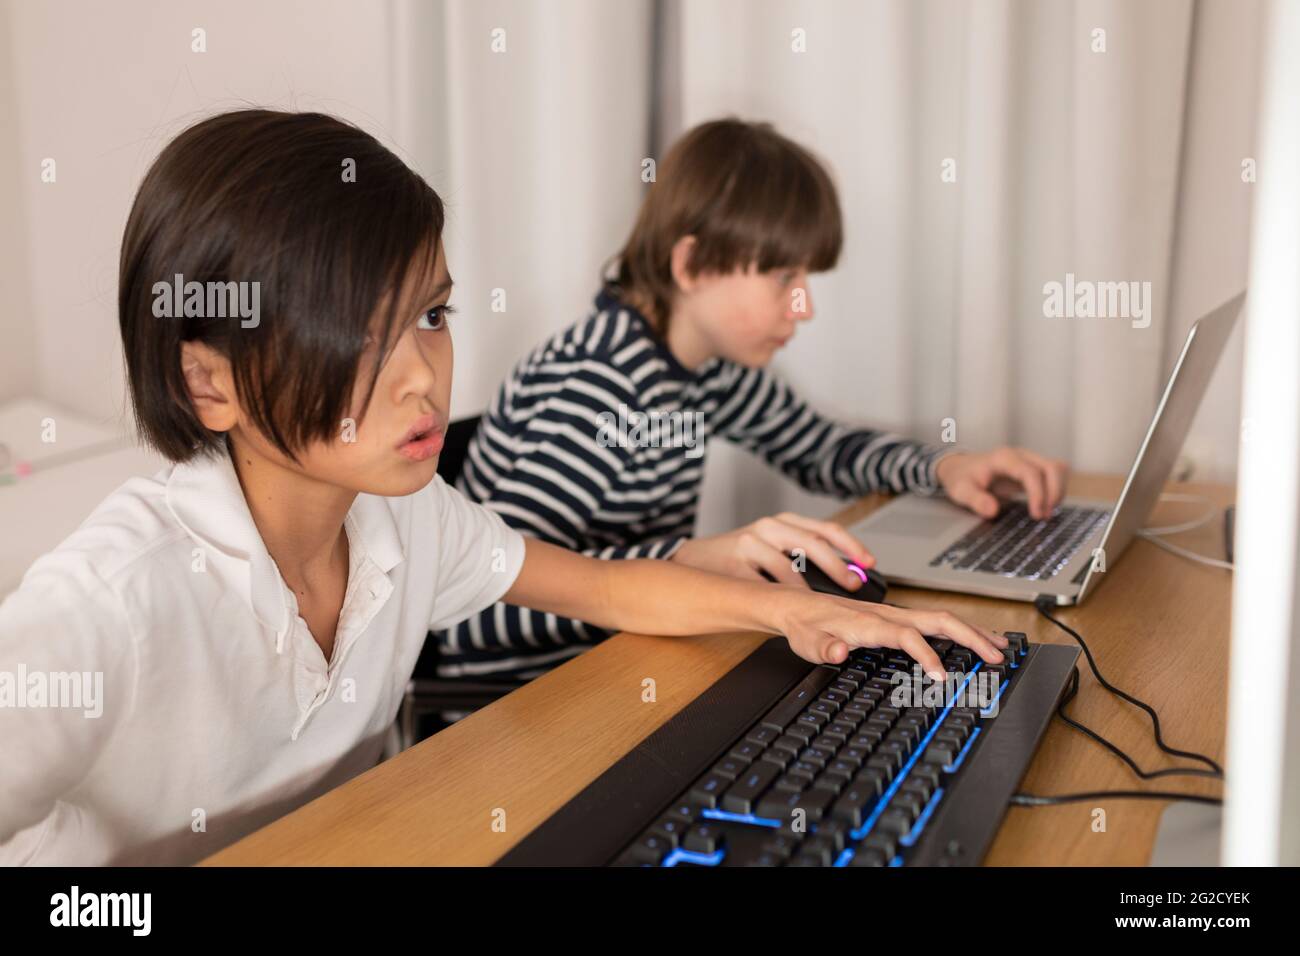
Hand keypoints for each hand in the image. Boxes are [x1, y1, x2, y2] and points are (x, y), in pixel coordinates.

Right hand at [672, 512, 873, 593]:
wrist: (692, 559)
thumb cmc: (738, 558)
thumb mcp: (772, 550)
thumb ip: (802, 559)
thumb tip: (845, 580)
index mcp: (784, 523)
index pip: (826, 529)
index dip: (851, 545)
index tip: (870, 562)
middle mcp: (769, 527)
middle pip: (812, 543)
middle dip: (837, 567)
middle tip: (852, 586)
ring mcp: (749, 542)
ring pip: (787, 565)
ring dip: (806, 588)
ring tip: (818, 604)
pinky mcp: (732, 561)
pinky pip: (762, 583)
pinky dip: (777, 596)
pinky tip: (785, 607)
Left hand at [776, 588, 1007, 677]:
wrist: (798, 607)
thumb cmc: (805, 626)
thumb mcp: (806, 641)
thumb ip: (821, 647)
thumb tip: (837, 651)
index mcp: (870, 623)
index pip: (907, 637)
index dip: (926, 655)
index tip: (942, 677)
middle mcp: (889, 615)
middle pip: (939, 621)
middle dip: (971, 637)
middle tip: (997, 656)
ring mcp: (896, 615)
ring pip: (942, 619)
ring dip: (972, 632)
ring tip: (1000, 646)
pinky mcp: (897, 618)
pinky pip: (934, 621)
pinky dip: (959, 629)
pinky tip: (972, 640)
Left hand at [936, 447, 1068, 520]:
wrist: (960, 468)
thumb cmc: (962, 478)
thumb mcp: (961, 491)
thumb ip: (975, 500)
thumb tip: (993, 511)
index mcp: (1003, 458)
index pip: (1030, 473)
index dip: (1038, 494)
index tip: (1036, 515)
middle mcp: (1021, 456)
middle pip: (1052, 467)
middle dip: (1054, 492)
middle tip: (1044, 516)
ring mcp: (1029, 460)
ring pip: (1058, 469)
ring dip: (1058, 491)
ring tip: (1046, 512)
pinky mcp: (1033, 468)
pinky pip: (1055, 474)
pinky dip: (1056, 489)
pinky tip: (1046, 506)